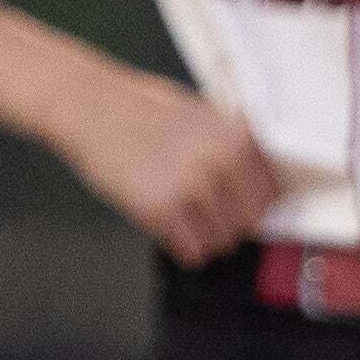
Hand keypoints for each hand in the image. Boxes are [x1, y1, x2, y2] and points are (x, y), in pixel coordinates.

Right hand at [51, 70, 276, 266]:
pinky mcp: (161, 211)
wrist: (90, 106)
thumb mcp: (203, 116)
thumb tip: (265, 190)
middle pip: (248, 225)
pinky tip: (164, 221)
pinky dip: (180, 245)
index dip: (250, 205)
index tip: (233, 205)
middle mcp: (220, 163)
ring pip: (221, 244)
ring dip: (203, 237)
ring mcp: (191, 188)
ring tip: (180, 213)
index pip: (270, 197)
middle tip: (201, 211)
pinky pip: (191, 253)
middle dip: (227, 224)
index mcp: (237, 140)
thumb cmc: (143, 111)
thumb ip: (235, 150)